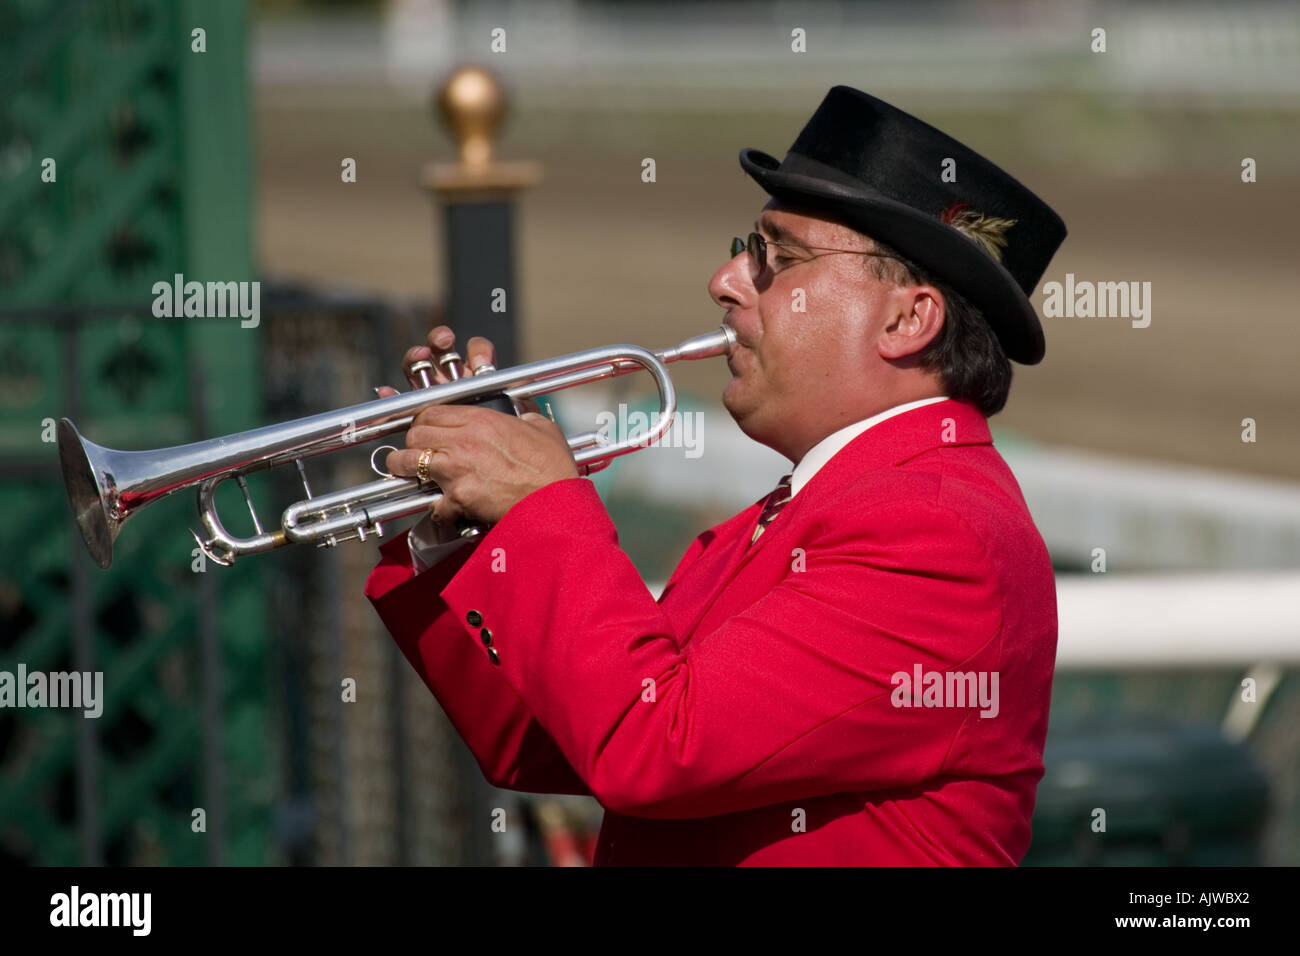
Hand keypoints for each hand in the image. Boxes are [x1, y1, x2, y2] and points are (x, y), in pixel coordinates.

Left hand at [377, 326, 577, 527]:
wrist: (554, 503)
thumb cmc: (552, 468)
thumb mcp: (542, 428)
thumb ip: (524, 416)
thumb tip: (522, 414)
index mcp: (481, 419)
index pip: (431, 410)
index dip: (424, 419)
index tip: (427, 428)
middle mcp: (462, 440)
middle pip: (414, 433)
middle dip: (413, 442)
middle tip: (418, 451)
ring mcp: (456, 470)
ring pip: (407, 462)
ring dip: (406, 469)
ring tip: (411, 475)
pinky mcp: (458, 498)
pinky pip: (430, 502)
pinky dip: (436, 509)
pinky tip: (445, 509)